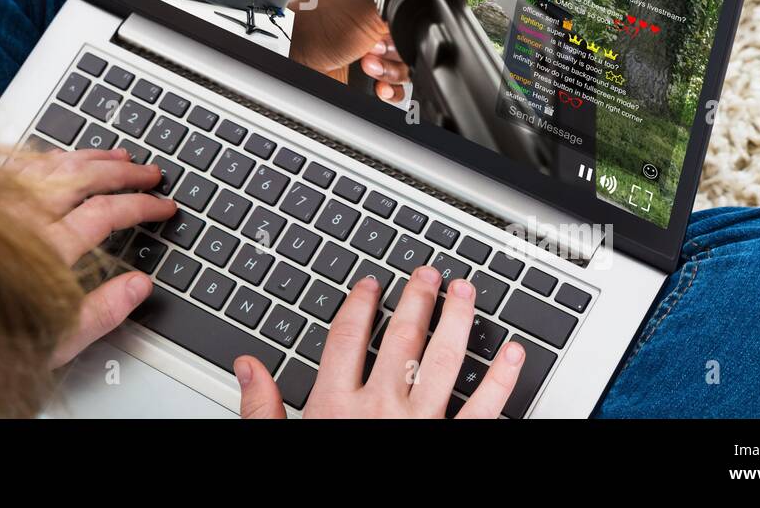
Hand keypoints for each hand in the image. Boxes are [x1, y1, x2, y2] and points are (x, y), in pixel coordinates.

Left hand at [8, 146, 175, 367]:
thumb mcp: (52, 343)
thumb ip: (101, 313)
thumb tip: (139, 287)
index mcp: (46, 252)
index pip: (107, 213)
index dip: (142, 206)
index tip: (163, 206)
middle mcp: (20, 219)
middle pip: (84, 178)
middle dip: (125, 172)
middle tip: (150, 172)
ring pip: (51, 163)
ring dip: (89, 156)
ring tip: (116, 155)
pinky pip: (15, 164)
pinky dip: (47, 156)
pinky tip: (58, 157)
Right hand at [234, 266, 526, 417]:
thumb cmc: (321, 492)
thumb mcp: (281, 444)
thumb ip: (262, 407)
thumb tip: (246, 366)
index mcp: (336, 406)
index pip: (348, 339)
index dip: (360, 305)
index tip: (372, 285)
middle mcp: (380, 408)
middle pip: (401, 339)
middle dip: (417, 300)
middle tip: (429, 273)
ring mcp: (420, 426)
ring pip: (443, 362)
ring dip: (457, 321)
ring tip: (466, 291)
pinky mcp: (451, 445)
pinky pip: (483, 410)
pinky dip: (501, 379)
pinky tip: (512, 352)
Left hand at [288, 0, 410, 101]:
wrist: (292, 54)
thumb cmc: (318, 21)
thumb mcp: (367, 3)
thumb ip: (400, 3)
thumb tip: (425, 11)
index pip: (411, 7)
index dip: (407, 22)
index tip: (391, 29)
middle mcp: (374, 19)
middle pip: (411, 39)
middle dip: (396, 50)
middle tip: (373, 48)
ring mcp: (370, 47)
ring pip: (406, 65)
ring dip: (392, 70)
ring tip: (368, 66)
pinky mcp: (365, 74)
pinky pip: (395, 87)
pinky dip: (391, 89)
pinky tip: (377, 85)